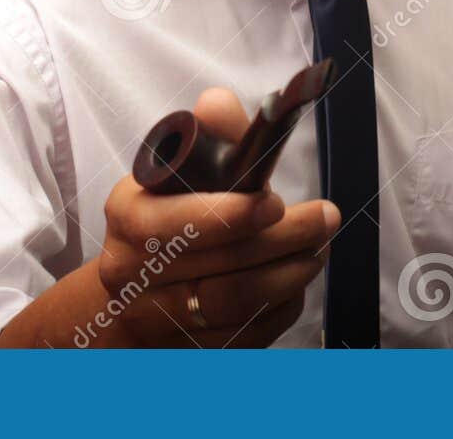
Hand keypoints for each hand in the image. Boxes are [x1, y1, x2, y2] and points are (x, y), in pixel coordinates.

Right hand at [0, 87, 338, 347]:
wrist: (127, 295)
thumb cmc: (164, 216)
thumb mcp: (174, 169)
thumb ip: (206, 134)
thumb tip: (219, 103)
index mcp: (128, 218)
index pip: (172, 225)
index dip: (225, 217)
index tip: (274, 202)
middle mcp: (134, 274)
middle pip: (216, 268)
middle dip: (281, 242)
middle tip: (325, 217)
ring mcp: (158, 320)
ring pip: (235, 305)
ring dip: (289, 274)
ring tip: (319, 246)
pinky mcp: (189, 350)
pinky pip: (246, 334)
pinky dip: (281, 306)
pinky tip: (298, 278)